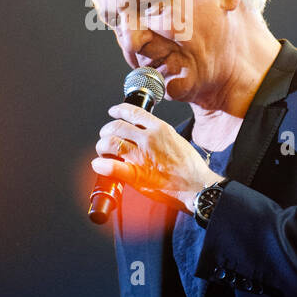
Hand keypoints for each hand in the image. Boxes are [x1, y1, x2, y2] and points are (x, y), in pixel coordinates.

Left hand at [92, 104, 215, 209]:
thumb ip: (160, 133)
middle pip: (117, 126)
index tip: (113, 112)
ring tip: (103, 151)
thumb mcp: (176, 139)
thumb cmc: (190, 167)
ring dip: (102, 146)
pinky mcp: (137, 175)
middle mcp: (148, 139)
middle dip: (107, 130)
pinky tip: (99, 165)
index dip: (119, 110)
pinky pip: (112, 167)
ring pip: (111, 142)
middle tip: (106, 137)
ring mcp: (141, 156)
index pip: (133, 112)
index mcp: (159, 128)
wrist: (196, 186)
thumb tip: (147, 131)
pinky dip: (101, 165)